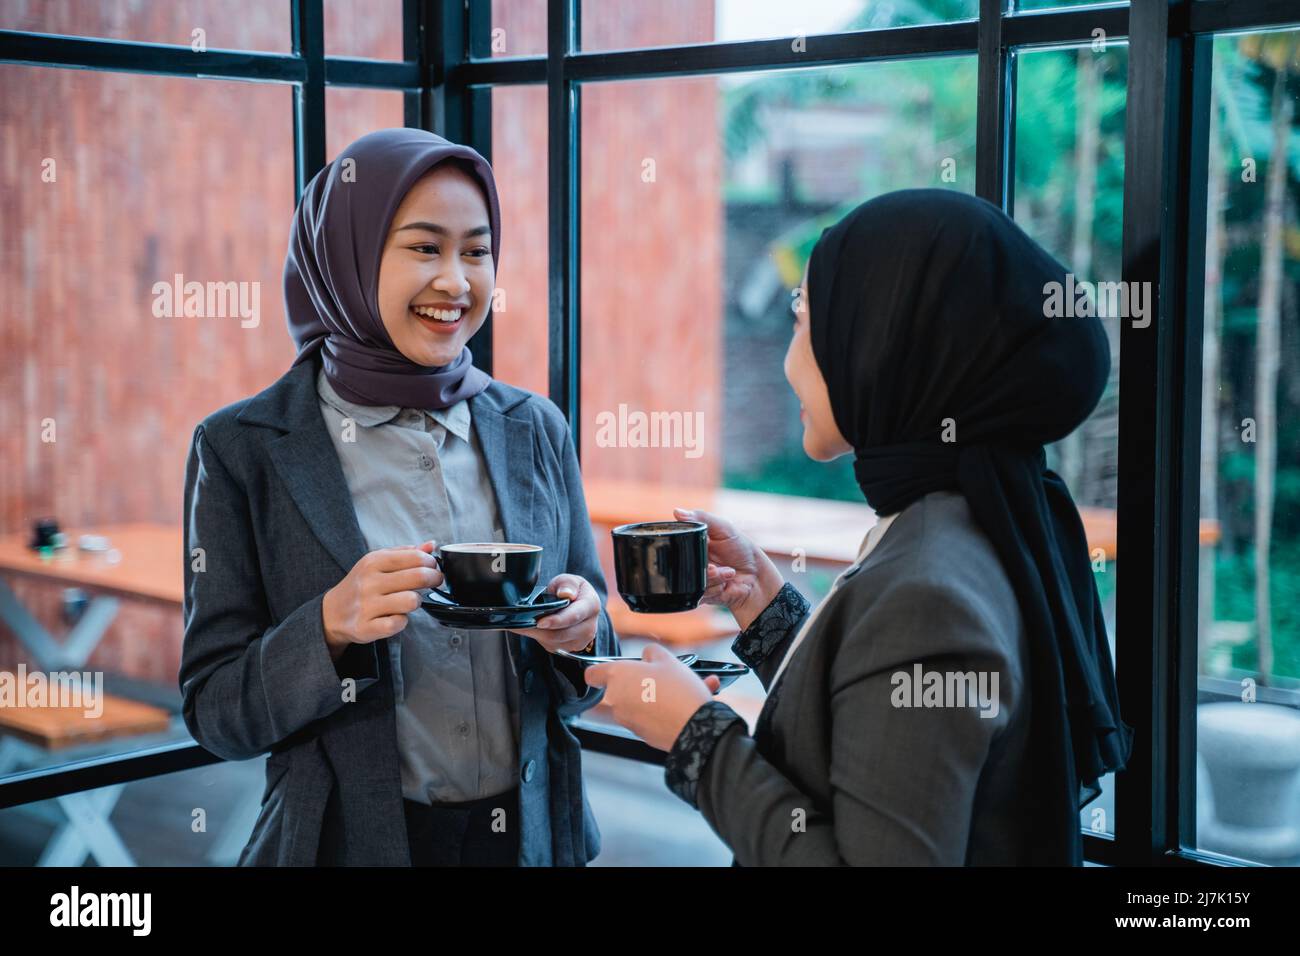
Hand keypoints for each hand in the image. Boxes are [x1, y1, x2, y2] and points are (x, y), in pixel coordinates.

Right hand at [322, 541, 442, 659]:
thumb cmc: (361, 584)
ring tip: (410, 600)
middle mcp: (369, 582)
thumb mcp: (377, 562)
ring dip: (417, 601)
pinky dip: (402, 621)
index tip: (433, 567)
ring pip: (411, 601)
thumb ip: (405, 553)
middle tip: (435, 581)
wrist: (332, 612)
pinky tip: (397, 617)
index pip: (415, 557)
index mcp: (373, 561)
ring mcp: (366, 605)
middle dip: (434, 579)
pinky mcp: (365, 627)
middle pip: (418, 577)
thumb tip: (431, 545)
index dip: (431, 562)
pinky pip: (398, 624)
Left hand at [507, 573, 599, 653]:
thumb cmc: (570, 590)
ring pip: (553, 642)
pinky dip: (539, 638)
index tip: (539, 622)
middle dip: (538, 630)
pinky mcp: (570, 649)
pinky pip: (551, 646)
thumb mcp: (568, 580)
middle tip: (518, 623)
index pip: (573, 616)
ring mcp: (581, 641)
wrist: (575, 603)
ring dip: (537, 634)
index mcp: (591, 606)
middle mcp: (590, 627)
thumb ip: (567, 583)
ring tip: (524, 623)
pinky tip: (533, 628)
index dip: (556, 621)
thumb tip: (565, 593)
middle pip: (561, 634)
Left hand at [583, 644, 723, 750]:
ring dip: (656, 694)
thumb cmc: (678, 693)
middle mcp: (617, 700)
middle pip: (622, 687)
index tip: (610, 669)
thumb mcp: (667, 659)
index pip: (592, 674)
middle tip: (663, 676)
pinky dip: (664, 709)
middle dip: (641, 681)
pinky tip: (687, 702)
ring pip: (639, 701)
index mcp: (618, 677)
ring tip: (684, 689)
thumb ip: (651, 652)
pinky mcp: (641, 734)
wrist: (694, 728)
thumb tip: (648, 656)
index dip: (600, 670)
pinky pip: (649, 716)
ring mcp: (627, 719)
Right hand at [674, 507, 784, 630]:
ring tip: (728, 572)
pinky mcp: (700, 594)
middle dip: (701, 565)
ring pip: (691, 579)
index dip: (682, 546)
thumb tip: (677, 511)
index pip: (677, 543)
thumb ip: (702, 518)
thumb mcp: (724, 529)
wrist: (757, 577)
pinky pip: (698, 593)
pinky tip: (726, 584)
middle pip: (681, 564)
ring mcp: (695, 578)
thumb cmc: (742, 550)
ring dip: (712, 577)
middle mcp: (691, 562)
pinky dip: (714, 587)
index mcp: (693, 544)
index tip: (700, 548)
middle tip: (713, 566)